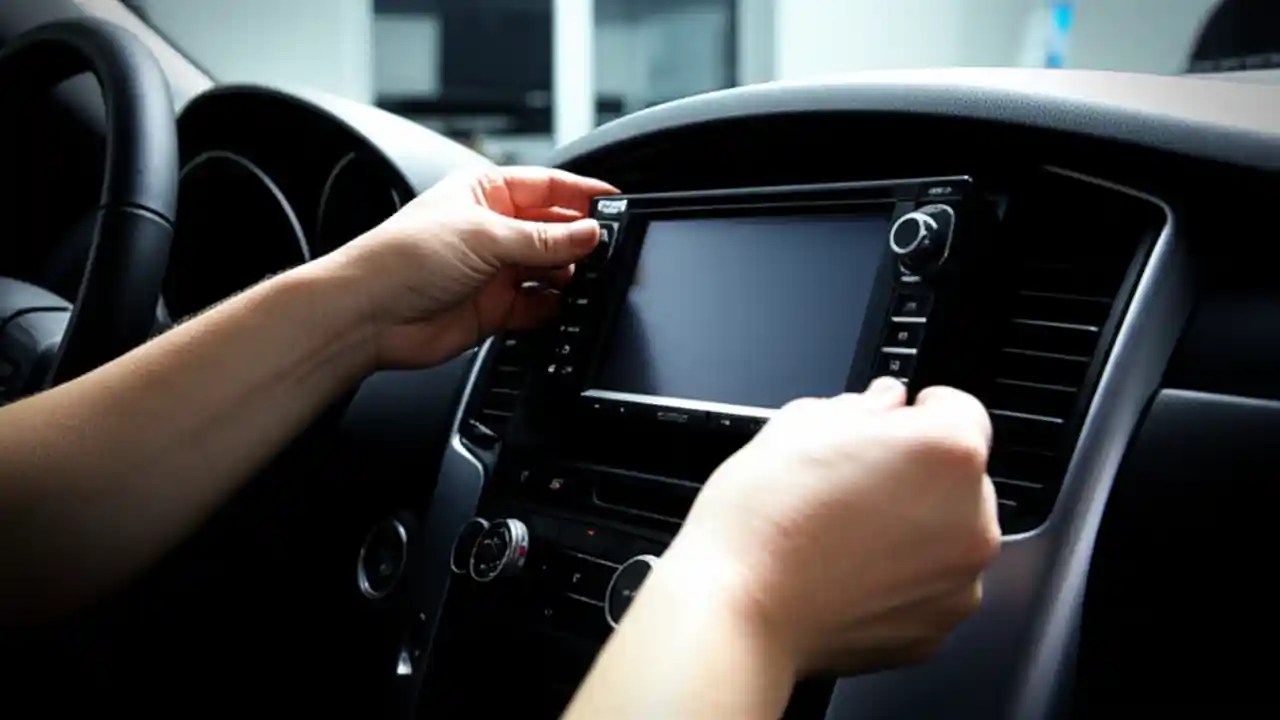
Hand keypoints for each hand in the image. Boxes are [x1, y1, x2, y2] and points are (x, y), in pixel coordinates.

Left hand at [324, 166, 618, 367]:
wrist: (368, 315)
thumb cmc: (403, 258)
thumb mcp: (484, 235)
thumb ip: (543, 239)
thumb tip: (589, 233)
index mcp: (486, 193)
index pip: (547, 186)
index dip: (582, 194)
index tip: (616, 204)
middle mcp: (493, 230)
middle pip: (554, 229)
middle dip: (581, 239)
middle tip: (609, 249)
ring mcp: (495, 271)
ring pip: (551, 270)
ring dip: (571, 276)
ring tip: (590, 279)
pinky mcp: (496, 310)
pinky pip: (539, 307)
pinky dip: (555, 309)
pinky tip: (566, 307)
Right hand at [663, 378, 999, 675]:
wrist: (738, 611)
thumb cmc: (762, 522)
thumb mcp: (798, 425)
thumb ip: (860, 405)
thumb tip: (882, 405)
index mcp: (946, 453)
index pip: (958, 410)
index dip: (916, 412)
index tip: (889, 424)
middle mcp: (970, 520)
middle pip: (957, 479)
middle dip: (915, 475)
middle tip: (851, 485)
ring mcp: (959, 582)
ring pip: (945, 536)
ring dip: (912, 529)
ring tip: (842, 533)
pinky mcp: (936, 629)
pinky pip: (929, 589)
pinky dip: (899, 580)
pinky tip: (846, 571)